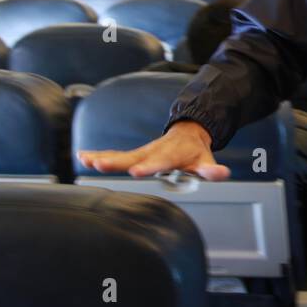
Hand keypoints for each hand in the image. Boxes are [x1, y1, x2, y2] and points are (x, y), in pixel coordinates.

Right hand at [76, 121, 230, 179]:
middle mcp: (152, 152)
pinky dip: (99, 154)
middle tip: (100, 165)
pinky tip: (83, 157)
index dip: (148, 167)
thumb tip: (223, 173)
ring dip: (103, 157)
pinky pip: (116, 154)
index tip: (137, 171)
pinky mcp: (134, 154)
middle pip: (132, 158)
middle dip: (116, 162)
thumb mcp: (206, 161)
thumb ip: (211, 169)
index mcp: (169, 156)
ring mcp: (141, 152)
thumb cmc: (194, 152)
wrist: (188, 133)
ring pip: (120, 155)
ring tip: (86, 160)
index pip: (159, 162)